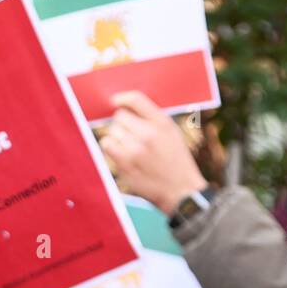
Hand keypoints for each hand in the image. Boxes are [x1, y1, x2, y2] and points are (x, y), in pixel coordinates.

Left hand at [98, 91, 206, 214]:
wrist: (180, 189)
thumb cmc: (175, 160)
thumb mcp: (172, 132)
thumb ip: (153, 119)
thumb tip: (127, 107)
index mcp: (162, 123)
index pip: (136, 99)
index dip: (122, 98)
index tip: (116, 101)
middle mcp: (149, 134)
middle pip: (120, 116)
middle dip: (122, 123)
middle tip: (130, 134)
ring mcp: (135, 150)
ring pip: (112, 130)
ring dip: (117, 136)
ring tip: (129, 145)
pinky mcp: (125, 164)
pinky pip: (107, 144)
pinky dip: (110, 145)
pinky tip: (119, 151)